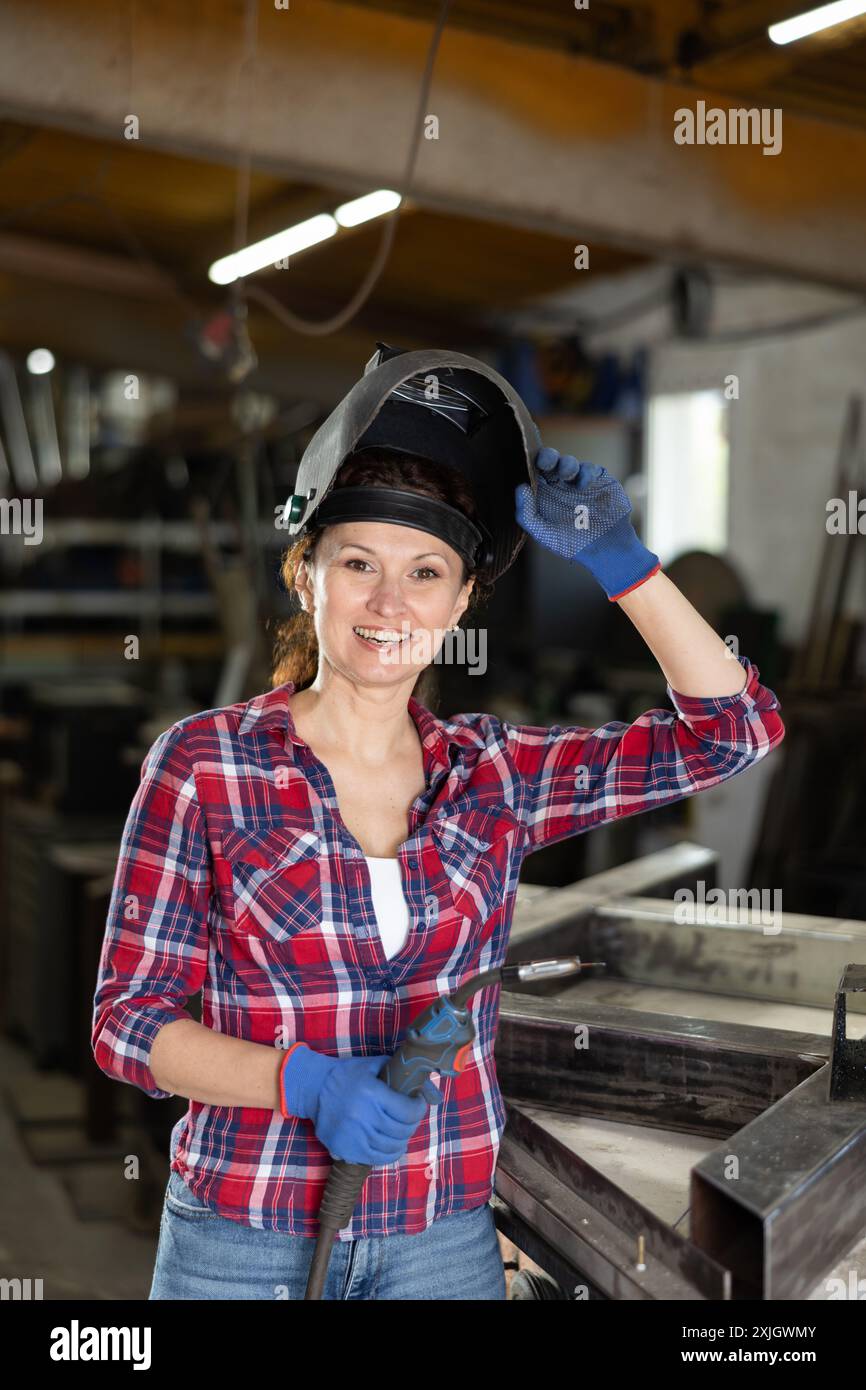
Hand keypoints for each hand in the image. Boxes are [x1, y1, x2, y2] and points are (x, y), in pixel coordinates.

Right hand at [280, 1045, 443, 1166]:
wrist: (315, 1088)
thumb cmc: (349, 1074)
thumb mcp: (375, 1065)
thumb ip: (402, 1073)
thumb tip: (429, 1088)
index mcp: (372, 1093)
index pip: (408, 1110)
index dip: (419, 1108)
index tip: (418, 1103)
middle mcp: (363, 1116)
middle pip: (402, 1130)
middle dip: (412, 1124)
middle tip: (410, 1117)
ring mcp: (354, 1136)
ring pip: (391, 1147)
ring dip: (402, 1140)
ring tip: (401, 1131)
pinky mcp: (346, 1150)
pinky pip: (377, 1158)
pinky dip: (389, 1154)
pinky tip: (391, 1144)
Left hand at [515, 446, 659, 599]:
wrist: (608, 550)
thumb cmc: (573, 545)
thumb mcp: (545, 534)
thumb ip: (527, 515)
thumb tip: (520, 488)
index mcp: (544, 496)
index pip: (533, 474)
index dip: (528, 465)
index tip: (526, 462)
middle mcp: (560, 486)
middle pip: (549, 462)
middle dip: (546, 457)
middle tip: (545, 461)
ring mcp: (579, 482)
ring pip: (568, 462)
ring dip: (565, 464)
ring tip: (565, 474)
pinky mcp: (599, 480)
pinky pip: (589, 469)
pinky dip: (585, 473)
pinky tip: (582, 485)